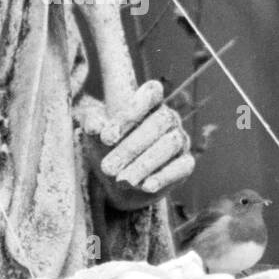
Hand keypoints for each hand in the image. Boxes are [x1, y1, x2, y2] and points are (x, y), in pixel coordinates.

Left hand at [79, 81, 194, 211]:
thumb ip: (92, 125)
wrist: (118, 183)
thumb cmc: (106, 148)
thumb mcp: (93, 135)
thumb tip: (93, 126)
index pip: (152, 92)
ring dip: (144, 164)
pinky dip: (164, 177)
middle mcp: (167, 117)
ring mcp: (179, 139)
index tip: (109, 133)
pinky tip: (146, 186)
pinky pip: (181, 167)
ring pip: (169, 145)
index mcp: (147, 102)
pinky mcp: (185, 163)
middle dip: (131, 147)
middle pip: (158, 122)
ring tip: (122, 180)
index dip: (136, 106)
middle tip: (107, 168)